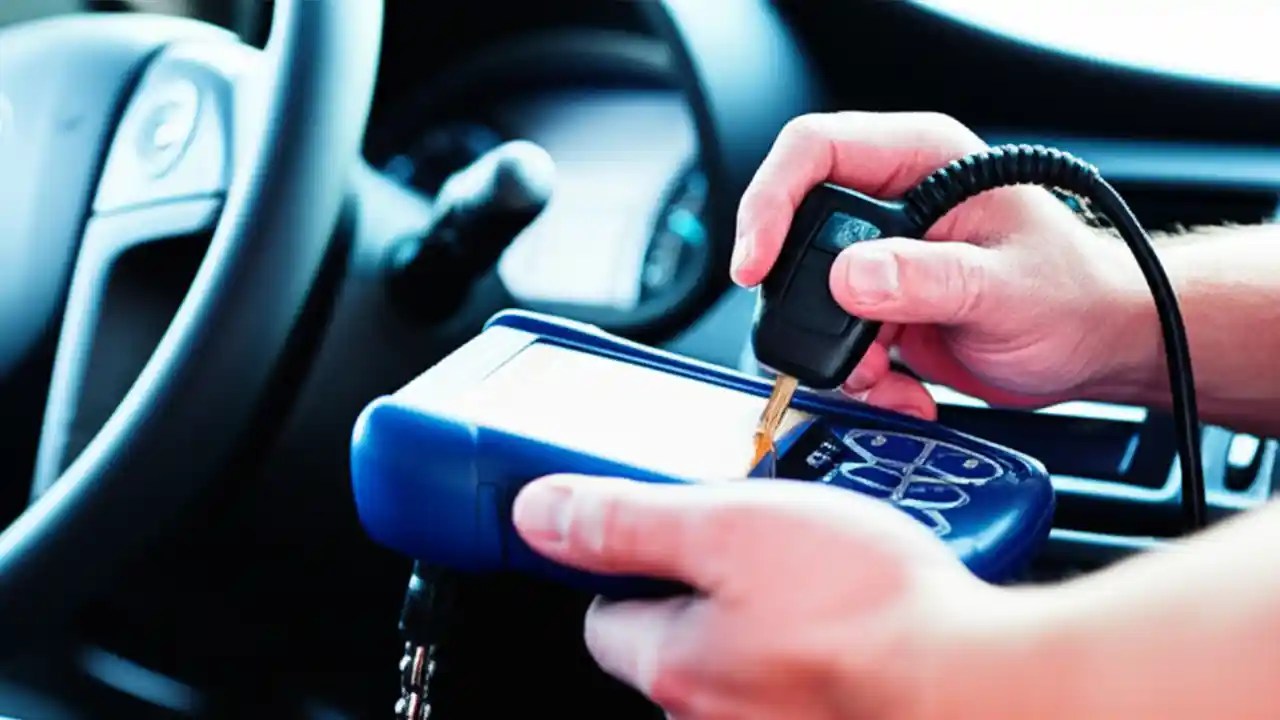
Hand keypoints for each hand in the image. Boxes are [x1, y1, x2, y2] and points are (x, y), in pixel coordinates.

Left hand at [512, 474, 1027, 719]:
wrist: (988, 685)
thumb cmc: (871, 612)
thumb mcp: (731, 528)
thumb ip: (626, 523)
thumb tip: (539, 514)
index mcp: (672, 664)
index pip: (603, 615)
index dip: (625, 562)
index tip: (659, 532)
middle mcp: (714, 716)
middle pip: (677, 639)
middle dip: (708, 587)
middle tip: (761, 539)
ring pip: (746, 657)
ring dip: (771, 611)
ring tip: (824, 568)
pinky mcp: (833, 719)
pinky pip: (804, 675)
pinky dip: (821, 641)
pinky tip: (861, 611)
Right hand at [733, 111, 1148, 417]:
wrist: (1093, 347)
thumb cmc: (1074, 296)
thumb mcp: (1006, 286)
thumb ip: (929, 279)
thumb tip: (851, 276)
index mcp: (921, 160)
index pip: (814, 151)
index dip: (770, 201)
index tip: (756, 263)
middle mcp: (892, 202)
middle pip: (796, 230)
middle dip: (802, 300)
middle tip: (831, 342)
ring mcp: (881, 258)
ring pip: (807, 297)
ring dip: (834, 352)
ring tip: (884, 378)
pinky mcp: (879, 308)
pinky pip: (833, 341)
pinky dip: (857, 379)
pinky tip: (903, 392)